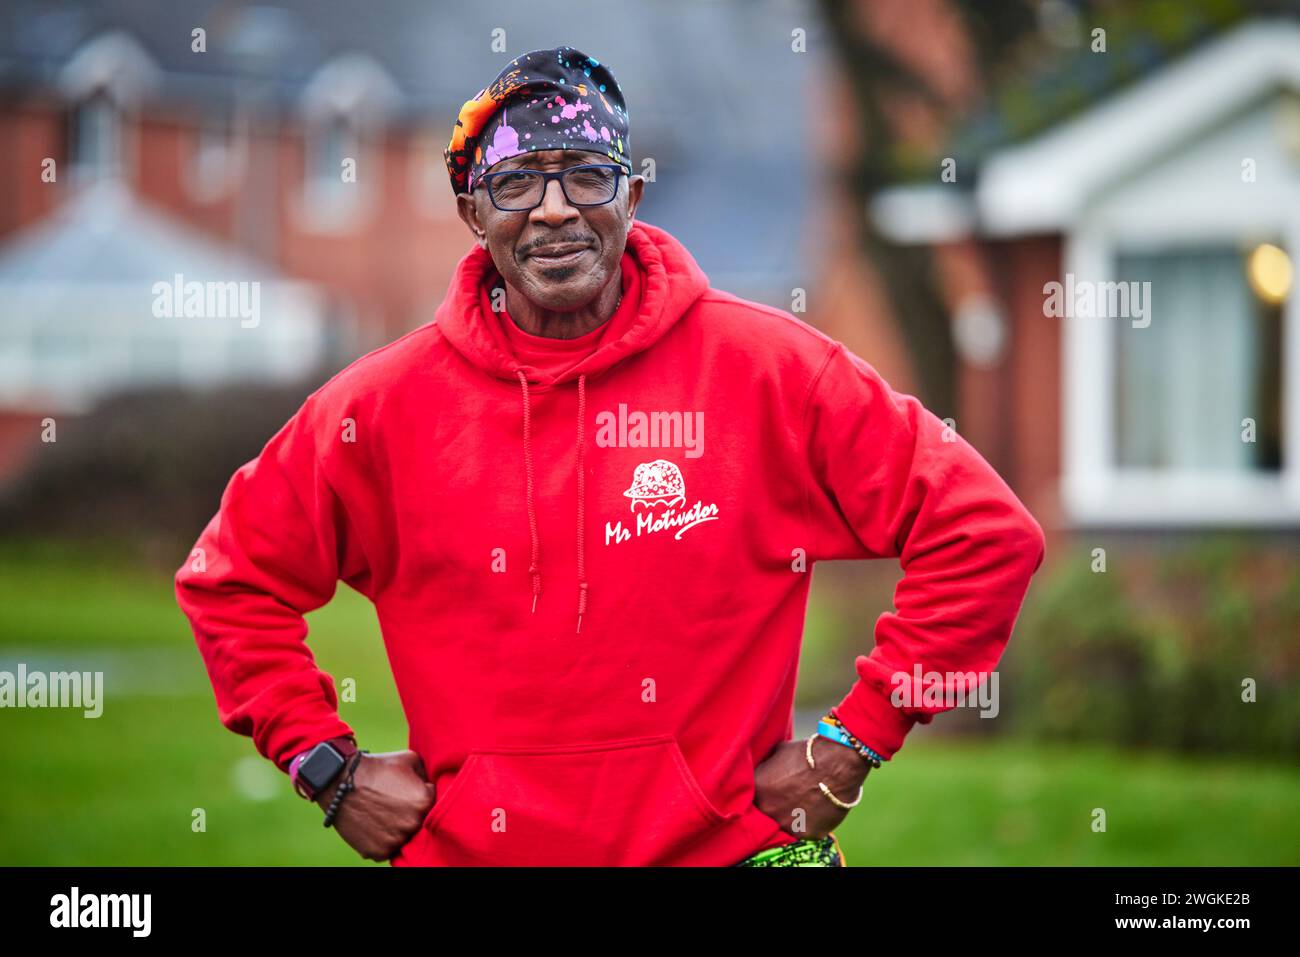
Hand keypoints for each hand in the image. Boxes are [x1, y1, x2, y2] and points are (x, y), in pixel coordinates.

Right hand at [313, 749, 435, 860]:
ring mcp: (394, 841)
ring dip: (397, 829)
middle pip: (418, 823)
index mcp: (423, 802)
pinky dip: (382, 841)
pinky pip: (387, 849)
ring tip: (383, 814)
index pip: (432, 803)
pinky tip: (374, 824)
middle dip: (410, 814)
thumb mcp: (409, 759)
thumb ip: (427, 773)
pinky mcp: (377, 852)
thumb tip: (433, 785)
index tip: (408, 791)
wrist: (341, 781)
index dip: (421, 796)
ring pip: (403, 838)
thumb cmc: (377, 767)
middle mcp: (412, 825)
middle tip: (395, 804)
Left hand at [753, 735, 869, 839]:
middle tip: (789, 797)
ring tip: (805, 802)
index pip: (752, 797)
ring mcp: (787, 825)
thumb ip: (767, 766)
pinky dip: (810, 822)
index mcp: (757, 790)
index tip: (772, 789)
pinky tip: (818, 809)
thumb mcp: (778, 752)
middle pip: (767, 813)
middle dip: (775, 806)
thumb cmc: (807, 753)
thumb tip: (764, 769)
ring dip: (792, 816)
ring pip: (786, 824)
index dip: (763, 793)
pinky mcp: (807, 834)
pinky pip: (805, 830)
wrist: (837, 764)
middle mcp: (767, 811)